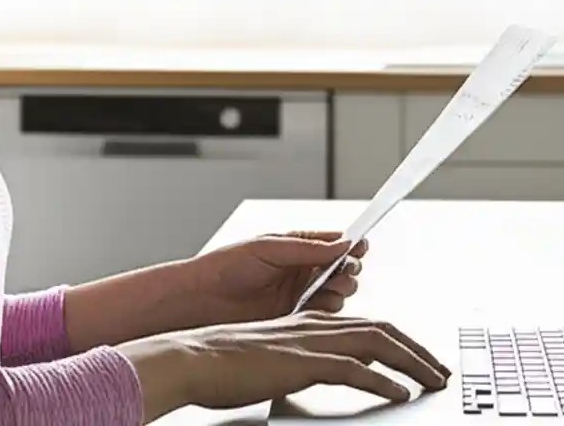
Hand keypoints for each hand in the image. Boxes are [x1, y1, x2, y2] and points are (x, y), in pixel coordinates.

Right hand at [119, 310, 451, 420]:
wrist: (192, 358)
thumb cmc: (222, 365)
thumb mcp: (271, 360)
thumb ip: (299, 362)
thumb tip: (318, 374)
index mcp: (308, 322)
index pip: (368, 325)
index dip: (401, 340)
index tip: (421, 360)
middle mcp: (315, 325)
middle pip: (382, 329)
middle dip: (418, 350)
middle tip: (442, 372)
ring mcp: (310, 342)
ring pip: (376, 343)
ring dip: (411, 362)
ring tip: (433, 381)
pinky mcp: (302, 363)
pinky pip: (354, 370)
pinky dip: (382, 381)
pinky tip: (399, 394)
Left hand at [187, 231, 369, 323]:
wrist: (201, 301)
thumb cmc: (226, 267)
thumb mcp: (270, 248)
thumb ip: (308, 249)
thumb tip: (343, 242)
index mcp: (295, 248)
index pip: (333, 244)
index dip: (350, 245)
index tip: (361, 246)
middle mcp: (300, 272)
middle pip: (341, 270)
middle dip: (347, 270)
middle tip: (343, 272)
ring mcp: (298, 296)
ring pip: (337, 294)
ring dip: (339, 291)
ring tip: (328, 289)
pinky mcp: (293, 320)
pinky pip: (322, 317)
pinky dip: (326, 312)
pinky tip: (318, 308)